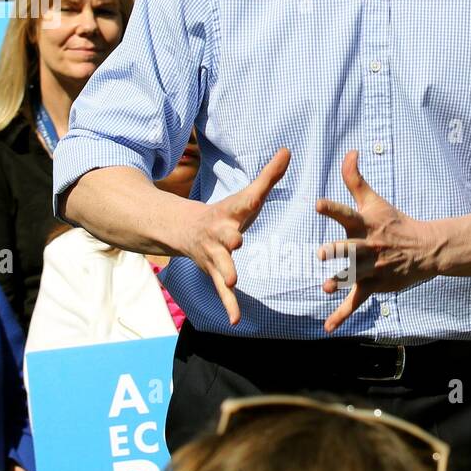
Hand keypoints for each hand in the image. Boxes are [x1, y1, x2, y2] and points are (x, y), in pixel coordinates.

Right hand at [181, 148, 290, 324]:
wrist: (183, 230)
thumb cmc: (225, 213)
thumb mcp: (245, 196)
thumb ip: (268, 176)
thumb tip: (287, 150)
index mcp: (230, 213)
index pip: (243, 203)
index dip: (251, 198)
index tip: (256, 195)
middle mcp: (219, 234)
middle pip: (226, 236)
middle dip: (230, 238)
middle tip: (236, 240)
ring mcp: (215, 255)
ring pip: (220, 264)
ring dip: (226, 271)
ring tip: (233, 280)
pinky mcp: (214, 273)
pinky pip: (221, 291)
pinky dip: (228, 305)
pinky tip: (235, 320)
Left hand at [316, 150, 441, 333]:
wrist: (428, 249)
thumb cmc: (395, 222)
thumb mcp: (375, 200)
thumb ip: (355, 178)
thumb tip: (349, 151)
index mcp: (365, 224)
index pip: (346, 213)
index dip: (332, 209)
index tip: (317, 204)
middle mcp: (368, 247)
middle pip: (351, 249)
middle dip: (339, 251)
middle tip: (323, 252)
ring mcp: (372, 268)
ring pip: (354, 276)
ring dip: (341, 282)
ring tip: (326, 286)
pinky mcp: (374, 286)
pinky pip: (356, 302)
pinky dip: (341, 315)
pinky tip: (327, 326)